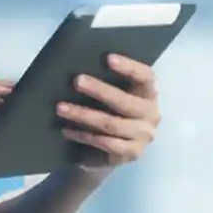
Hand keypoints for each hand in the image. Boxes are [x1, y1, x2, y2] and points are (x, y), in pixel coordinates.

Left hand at [56, 53, 161, 174]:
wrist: (104, 153)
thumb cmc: (106, 113)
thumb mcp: (108, 98)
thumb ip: (105, 83)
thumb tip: (79, 69)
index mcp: (148, 94)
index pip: (146, 77)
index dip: (129, 67)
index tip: (108, 58)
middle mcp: (151, 115)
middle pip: (125, 102)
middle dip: (99, 90)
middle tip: (76, 81)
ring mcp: (143, 137)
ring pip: (111, 124)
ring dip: (83, 115)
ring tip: (61, 108)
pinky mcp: (132, 154)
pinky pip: (105, 143)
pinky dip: (83, 135)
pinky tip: (67, 130)